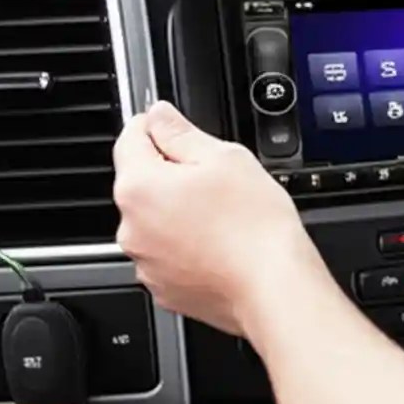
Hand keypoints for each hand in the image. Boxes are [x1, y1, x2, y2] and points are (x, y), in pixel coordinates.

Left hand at [112, 102, 320, 334]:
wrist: (273, 287)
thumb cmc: (255, 227)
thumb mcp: (226, 157)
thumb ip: (182, 132)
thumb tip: (159, 116)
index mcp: (139, 187)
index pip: (130, 138)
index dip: (157, 126)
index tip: (178, 128)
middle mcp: (131, 227)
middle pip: (144, 182)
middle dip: (174, 174)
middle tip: (218, 179)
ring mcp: (146, 262)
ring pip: (157, 220)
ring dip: (180, 211)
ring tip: (225, 215)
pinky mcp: (164, 288)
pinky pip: (169, 253)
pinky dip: (188, 245)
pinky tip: (221, 242)